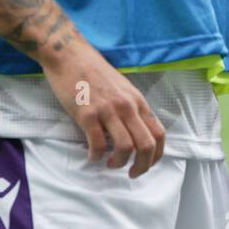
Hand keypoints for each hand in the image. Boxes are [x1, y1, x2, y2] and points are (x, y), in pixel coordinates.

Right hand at [40, 36, 165, 177]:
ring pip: (124, 147)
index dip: (156, 156)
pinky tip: (92, 155)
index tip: (146, 165)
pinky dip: (95, 156)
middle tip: (131, 173)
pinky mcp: (87, 114)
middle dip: (142, 166)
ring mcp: (107, 110)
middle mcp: (127, 106)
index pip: (158, 134)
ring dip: (118, 163)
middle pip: (146, 145)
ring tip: (109, 164)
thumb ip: (130, 109)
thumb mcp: (122, 88)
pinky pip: (97, 144)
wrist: (69, 54)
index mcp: (137, 101)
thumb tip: (134, 135)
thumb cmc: (94, 72)